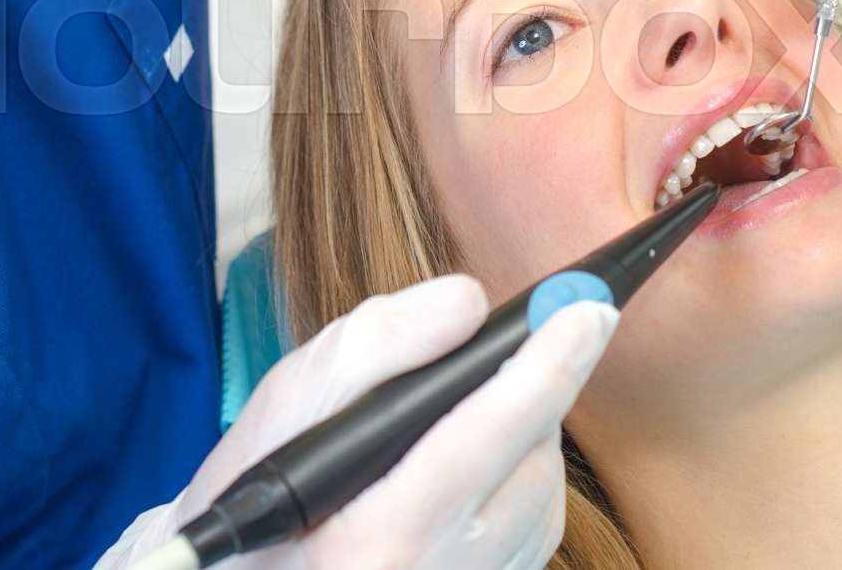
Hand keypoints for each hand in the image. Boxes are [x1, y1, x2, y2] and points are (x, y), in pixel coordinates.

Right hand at [94, 275, 618, 569]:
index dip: (549, 363)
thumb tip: (467, 301)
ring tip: (463, 415)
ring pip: (543, 495)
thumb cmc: (252, 496)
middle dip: (528, 391)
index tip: (589, 305)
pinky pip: (534, 532)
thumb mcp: (283, 408)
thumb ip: (372, 347)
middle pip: (531, 460)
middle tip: (502, 352)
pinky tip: (471, 465)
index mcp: (382, 539)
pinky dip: (518, 482)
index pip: (491, 433)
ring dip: (524, 437)